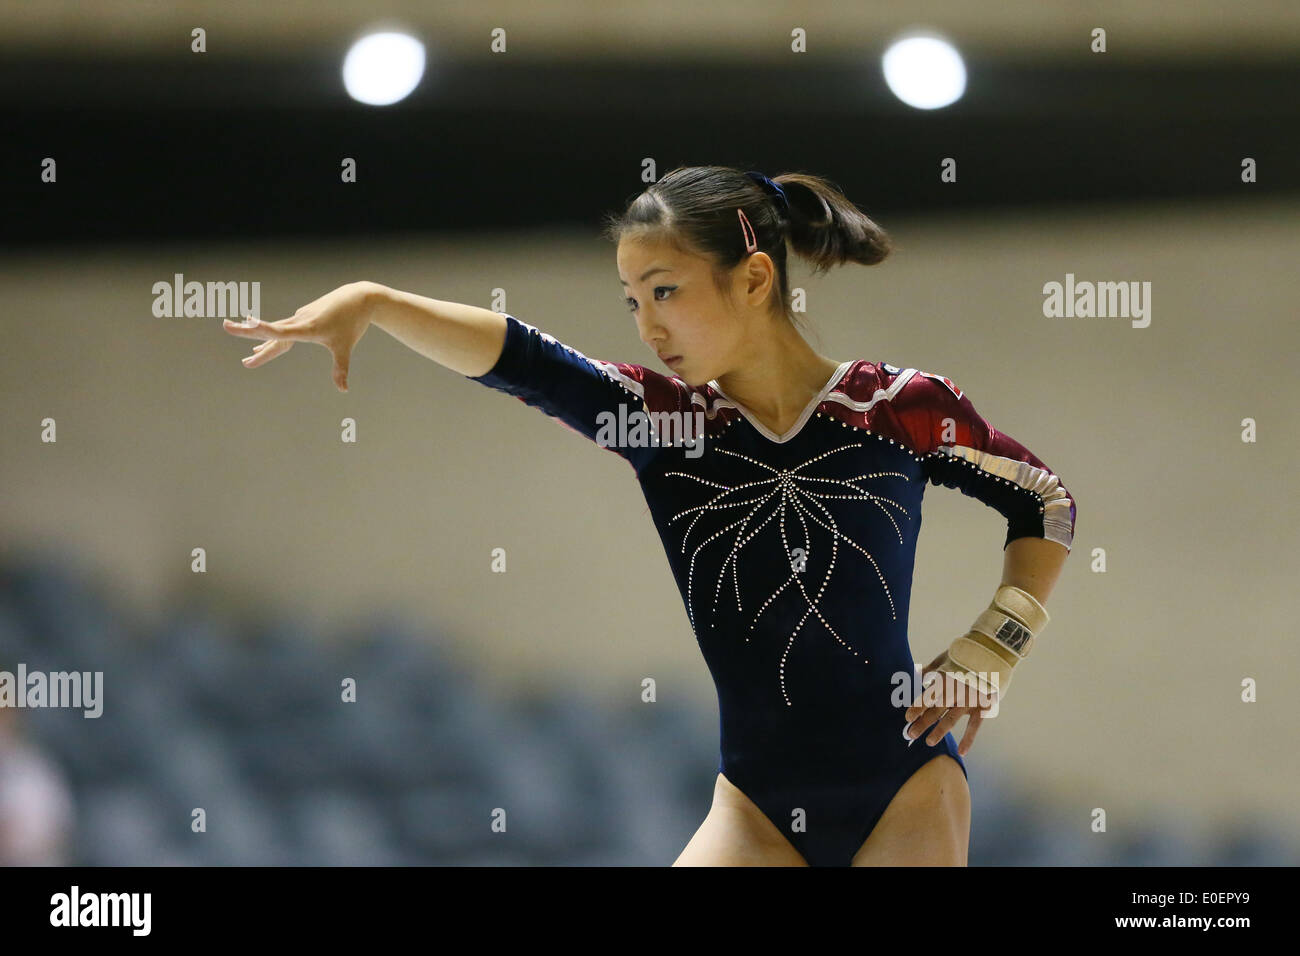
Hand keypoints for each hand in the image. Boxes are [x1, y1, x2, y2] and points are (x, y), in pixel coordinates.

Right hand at [222, 281, 375, 391]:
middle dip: (248, 332)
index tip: (244, 323)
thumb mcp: (345, 347)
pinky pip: (283, 329)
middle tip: (226, 327)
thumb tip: (344, 390)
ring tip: (250, 357)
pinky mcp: (304, 316)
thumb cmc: (353, 322)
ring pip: (277, 332)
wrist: (359, 297)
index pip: (280, 331)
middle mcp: (299, 321)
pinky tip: (265, 344)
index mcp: (307, 328)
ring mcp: (300, 317)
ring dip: (261, 343)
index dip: (261, 329)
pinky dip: (272, 337)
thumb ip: (340, 369)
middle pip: (271, 332)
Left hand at [903, 651, 996, 756]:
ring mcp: (968, 701)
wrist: (993, 653)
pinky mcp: (982, 707)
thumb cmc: (967, 655)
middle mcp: (954, 693)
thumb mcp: (946, 658)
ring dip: (939, 732)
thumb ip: (931, 669)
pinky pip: (974, 726)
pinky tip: (962, 752)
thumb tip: (918, 672)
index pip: (927, 697)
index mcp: (944, 680)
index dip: (917, 708)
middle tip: (910, 734)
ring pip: (950, 720)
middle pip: (935, 711)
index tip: (907, 718)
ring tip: (929, 742)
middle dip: (922, 723)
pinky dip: (968, 739)